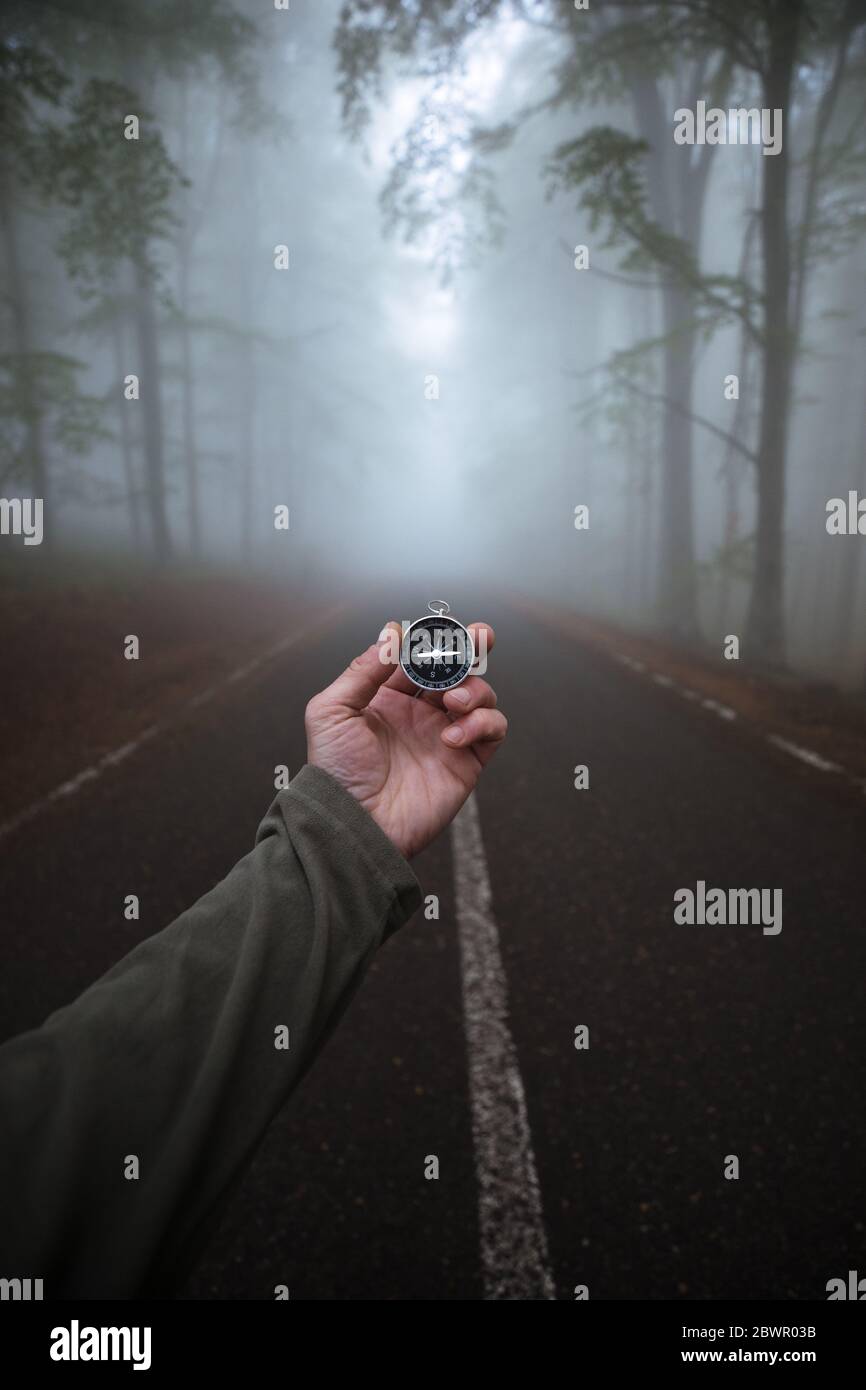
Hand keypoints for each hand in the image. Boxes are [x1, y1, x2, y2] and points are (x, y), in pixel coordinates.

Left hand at [305, 621, 505, 858]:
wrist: (356, 825)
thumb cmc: (336, 774)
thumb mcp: (331, 712)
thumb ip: (363, 670)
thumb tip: (392, 633)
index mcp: (387, 698)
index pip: (418, 658)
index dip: (432, 639)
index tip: (439, 629)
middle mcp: (420, 714)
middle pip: (456, 670)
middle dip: (470, 649)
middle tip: (480, 636)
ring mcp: (446, 735)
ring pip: (479, 695)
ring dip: (473, 690)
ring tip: (452, 703)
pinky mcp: (467, 761)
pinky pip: (492, 729)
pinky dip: (482, 723)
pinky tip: (453, 735)